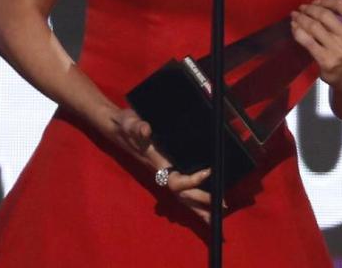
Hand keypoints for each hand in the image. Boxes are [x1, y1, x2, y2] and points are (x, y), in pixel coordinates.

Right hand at [111, 107, 216, 222]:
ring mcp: (163, 174)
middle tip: (222, 206)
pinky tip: (203, 206)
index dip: (191, 180)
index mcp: (156, 164)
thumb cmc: (126, 125)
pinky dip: (192, 200)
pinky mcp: (166, 170)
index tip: (209, 172)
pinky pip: (181, 189)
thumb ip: (137, 127)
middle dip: (201, 202)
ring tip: (215, 218)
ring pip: (181, 196)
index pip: (174, 180)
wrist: (119, 129)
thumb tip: (146, 130)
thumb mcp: (130, 123)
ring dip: (198, 208)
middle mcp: (160, 173)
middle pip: (182, 195)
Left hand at [290, 0, 341, 95]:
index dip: (326, 0)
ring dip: (301, 18)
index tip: (316, 1)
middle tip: (302, 7)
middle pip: (325, 15)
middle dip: (310, 9)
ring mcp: (338, 50)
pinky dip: (298, 31)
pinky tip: (294, 27)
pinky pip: (307, 41)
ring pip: (314, 27)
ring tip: (295, 15)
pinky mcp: (326, 60)